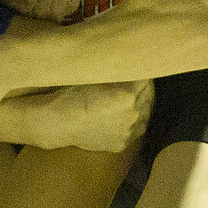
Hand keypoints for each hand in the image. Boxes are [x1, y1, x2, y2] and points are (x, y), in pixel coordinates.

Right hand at [34, 79, 154, 151]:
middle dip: (143, 87)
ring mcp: (128, 131)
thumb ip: (119, 73)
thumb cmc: (74, 94)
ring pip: (144, 114)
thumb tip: (133, 63)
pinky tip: (126, 116)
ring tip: (132, 99)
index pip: (146, 78)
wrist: (60, 122)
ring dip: (141, 105)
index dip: (142, 72)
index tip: (139, 67)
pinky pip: (136, 130)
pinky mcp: (122, 144)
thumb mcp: (98, 76)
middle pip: (147, 96)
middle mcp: (133, 113)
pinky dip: (134, 122)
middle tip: (136, 81)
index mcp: (128, 94)